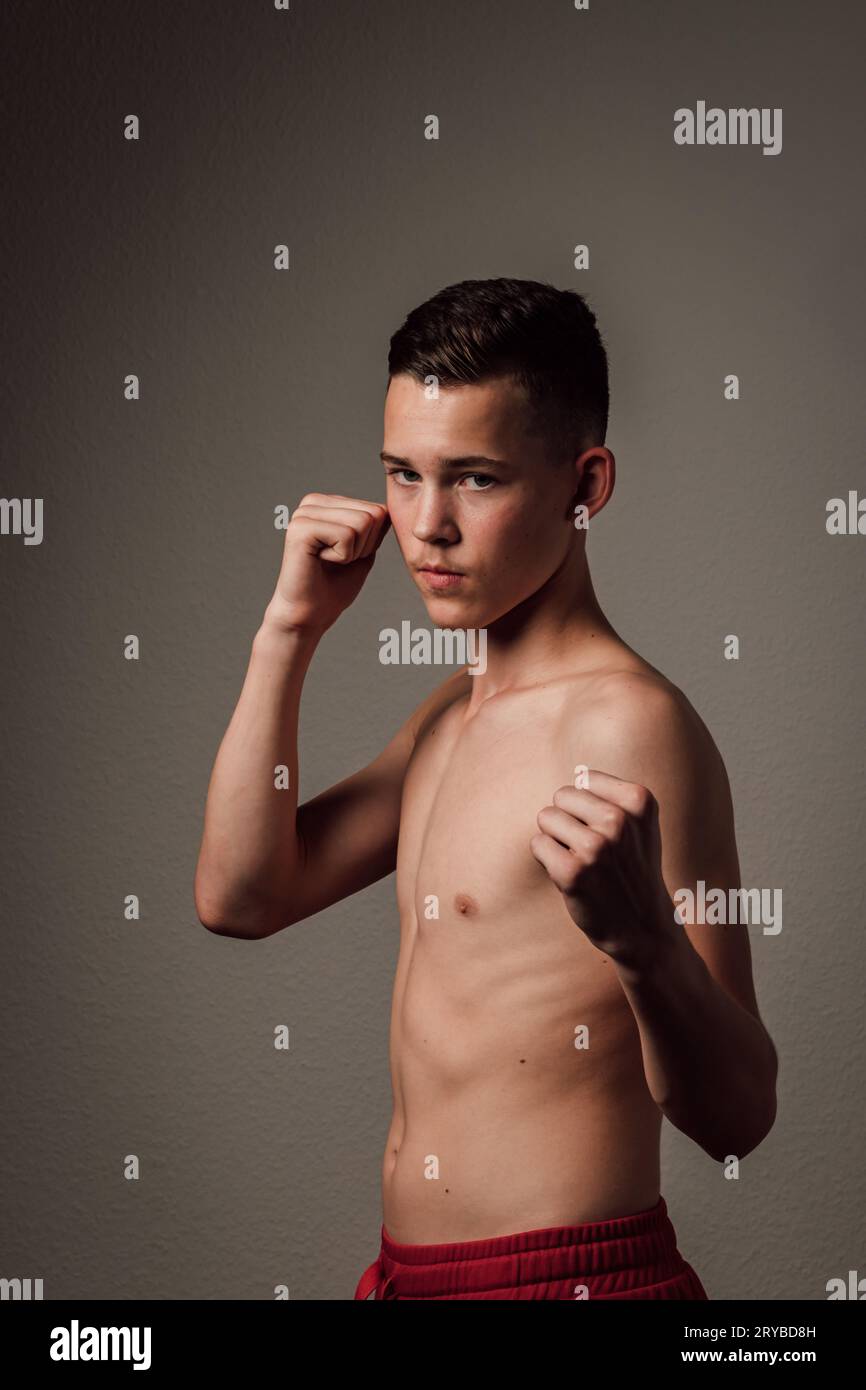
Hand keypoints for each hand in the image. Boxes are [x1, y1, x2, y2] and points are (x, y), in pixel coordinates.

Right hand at [267, 493, 390, 634]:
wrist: (310, 614)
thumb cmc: (334, 587)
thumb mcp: (364, 550)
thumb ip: (375, 527)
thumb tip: (387, 508)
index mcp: (327, 503)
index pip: (378, 509)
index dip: (372, 541)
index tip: (347, 556)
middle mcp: (314, 502)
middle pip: (372, 514)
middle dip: (365, 546)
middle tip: (338, 561)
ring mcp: (305, 513)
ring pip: (362, 522)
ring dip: (353, 552)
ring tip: (329, 561)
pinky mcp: (301, 527)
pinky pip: (346, 534)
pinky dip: (342, 556)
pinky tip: (320, 561)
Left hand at [530, 769, 675, 972]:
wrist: (642, 927)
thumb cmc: (632, 868)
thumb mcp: (639, 824)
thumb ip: (611, 794)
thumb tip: (577, 775)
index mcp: (639, 800)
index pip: (584, 779)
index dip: (587, 806)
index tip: (608, 832)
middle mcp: (619, 820)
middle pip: (561, 795)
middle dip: (568, 819)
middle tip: (592, 850)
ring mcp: (596, 847)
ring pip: (546, 817)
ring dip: (556, 839)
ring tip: (583, 862)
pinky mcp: (572, 872)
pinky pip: (538, 843)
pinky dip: (547, 858)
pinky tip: (571, 876)